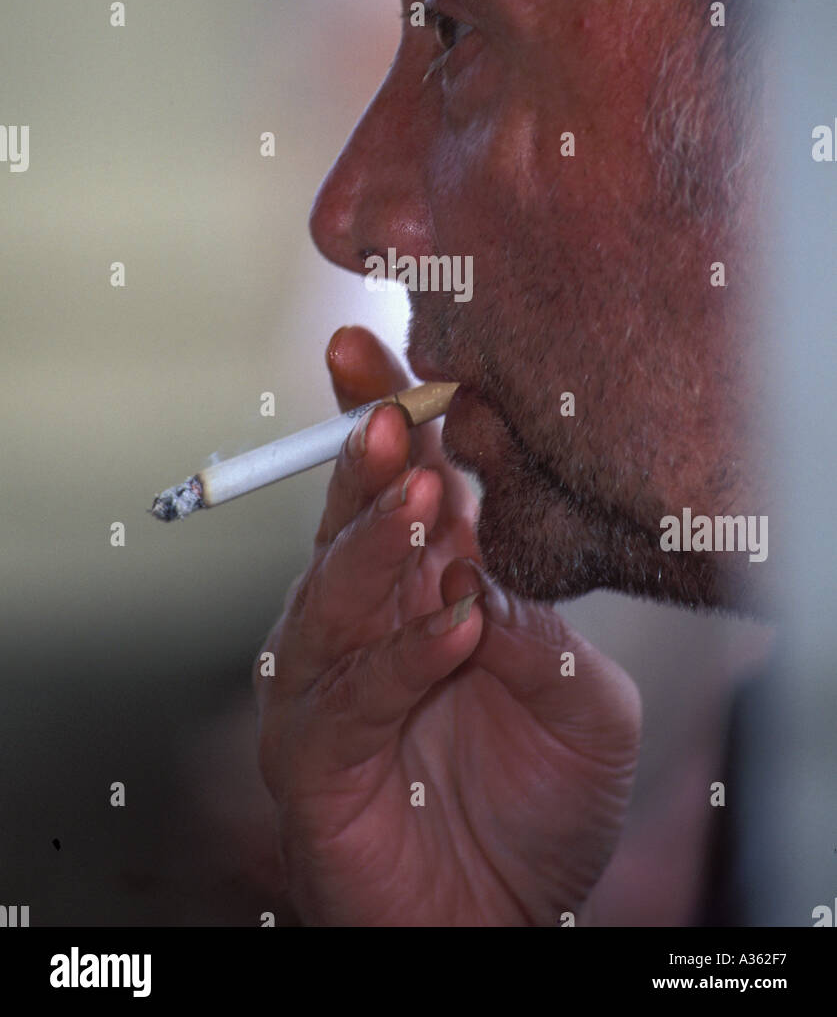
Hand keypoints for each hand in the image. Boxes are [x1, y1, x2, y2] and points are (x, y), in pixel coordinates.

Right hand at [253, 326, 640, 925]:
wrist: (506, 921)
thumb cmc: (542, 799)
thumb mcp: (580, 698)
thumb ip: (537, 624)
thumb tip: (482, 563)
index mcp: (416, 585)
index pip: (390, 485)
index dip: (381, 416)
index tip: (372, 348)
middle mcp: (359, 622)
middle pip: (347, 522)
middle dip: (364, 461)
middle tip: (388, 409)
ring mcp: (326, 685)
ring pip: (333, 596)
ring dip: (379, 544)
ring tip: (427, 497)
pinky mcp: (313, 755)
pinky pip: (351, 694)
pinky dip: (401, 654)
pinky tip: (455, 623)